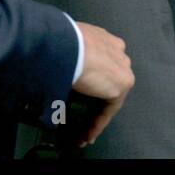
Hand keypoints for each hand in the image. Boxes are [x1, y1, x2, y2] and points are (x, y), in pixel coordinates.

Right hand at [70, 22, 134, 145]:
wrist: (65, 47)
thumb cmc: (58, 44)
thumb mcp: (63, 48)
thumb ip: (67, 58)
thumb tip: (52, 69)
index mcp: (103, 39)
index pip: (101, 64)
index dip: (90, 80)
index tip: (78, 94)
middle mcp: (117, 51)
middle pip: (108, 80)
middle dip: (95, 98)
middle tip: (80, 114)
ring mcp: (122, 66)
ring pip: (109, 95)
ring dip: (95, 114)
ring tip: (82, 132)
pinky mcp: (123, 83)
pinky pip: (110, 108)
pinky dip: (98, 123)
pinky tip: (87, 135)